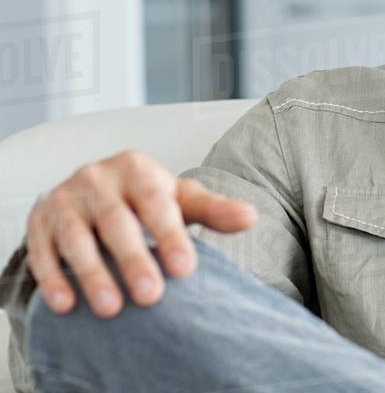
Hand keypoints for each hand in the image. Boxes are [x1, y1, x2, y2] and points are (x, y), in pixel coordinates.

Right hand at [24, 150, 257, 317]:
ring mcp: (66, 198)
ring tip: (111, 307)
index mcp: (138, 169)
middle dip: (134, 259)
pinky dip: (52, 277)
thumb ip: (213, 209)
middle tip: (151, 295)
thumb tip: (252, 217)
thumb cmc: (144, 198)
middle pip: (117, 221)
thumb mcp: (179, 198)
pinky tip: (66, 304)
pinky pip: (43, 249)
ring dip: (92, 273)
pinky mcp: (39, 221)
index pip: (157, 203)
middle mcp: (98, 178)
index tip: (185, 269)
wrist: (91, 191)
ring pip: (77, 236)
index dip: (170, 236)